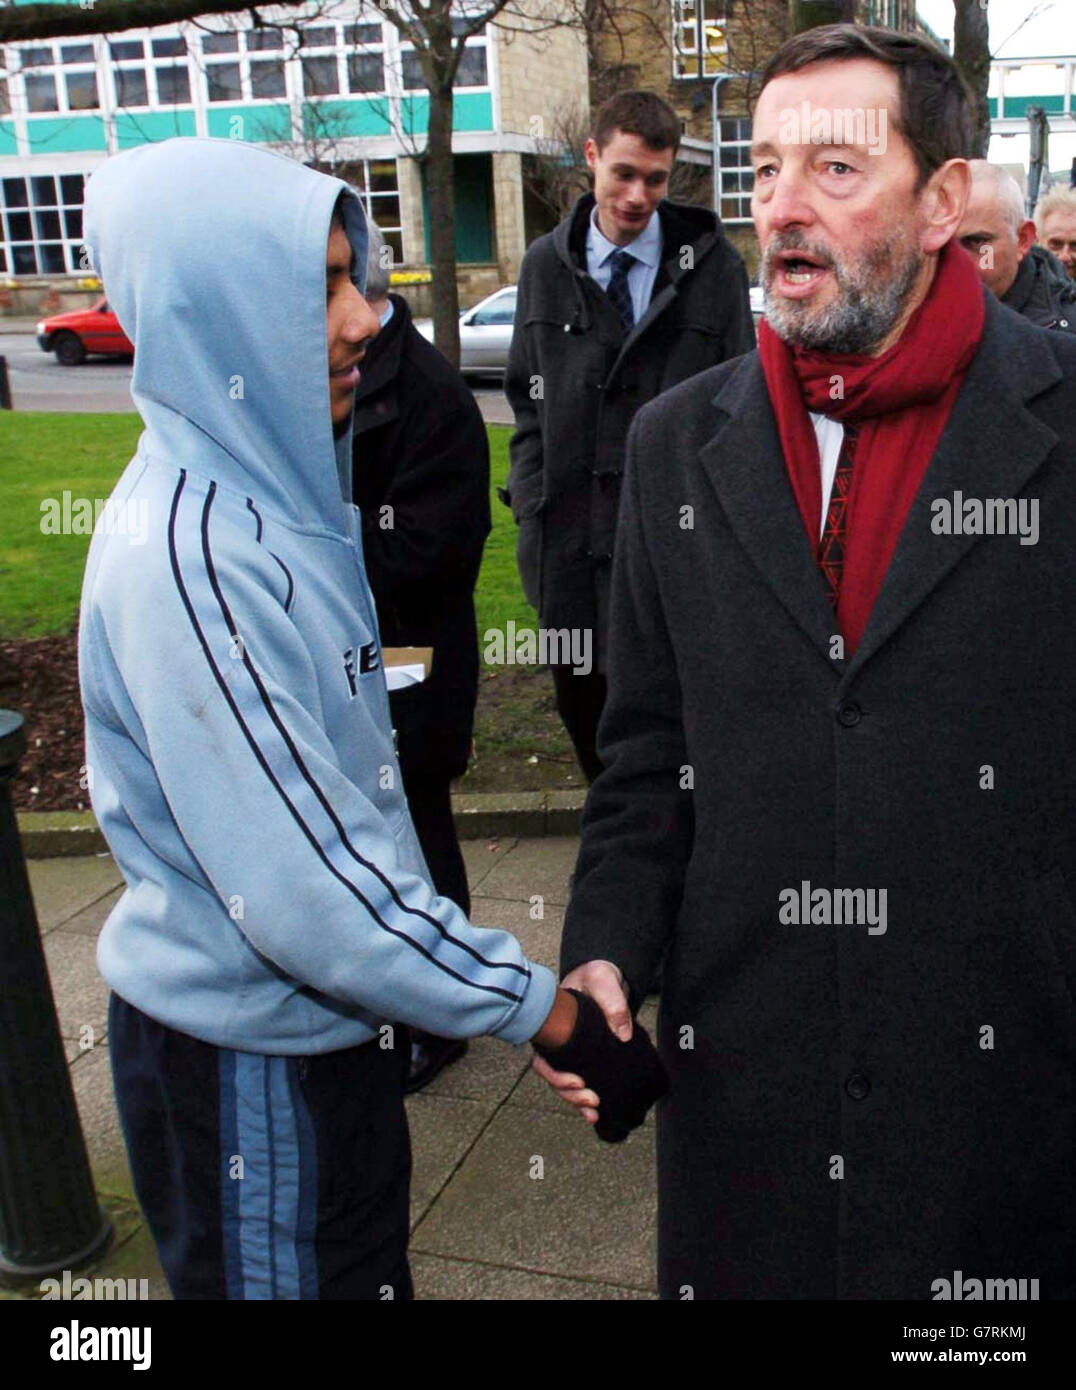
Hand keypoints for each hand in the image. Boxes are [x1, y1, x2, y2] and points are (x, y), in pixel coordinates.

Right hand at [530, 960, 630, 1126]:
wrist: (606, 976)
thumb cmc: (597, 975)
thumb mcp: (603, 980)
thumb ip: (613, 1002)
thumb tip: (623, 1033)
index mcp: (553, 1026)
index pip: (543, 1057)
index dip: (553, 1074)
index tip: (576, 1081)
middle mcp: (559, 1043)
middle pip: (553, 1076)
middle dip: (569, 1094)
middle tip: (592, 1100)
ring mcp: (573, 1052)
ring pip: (566, 1084)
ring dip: (578, 1101)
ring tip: (594, 1112)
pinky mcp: (588, 1057)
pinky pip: (583, 1081)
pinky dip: (588, 1098)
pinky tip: (598, 1112)